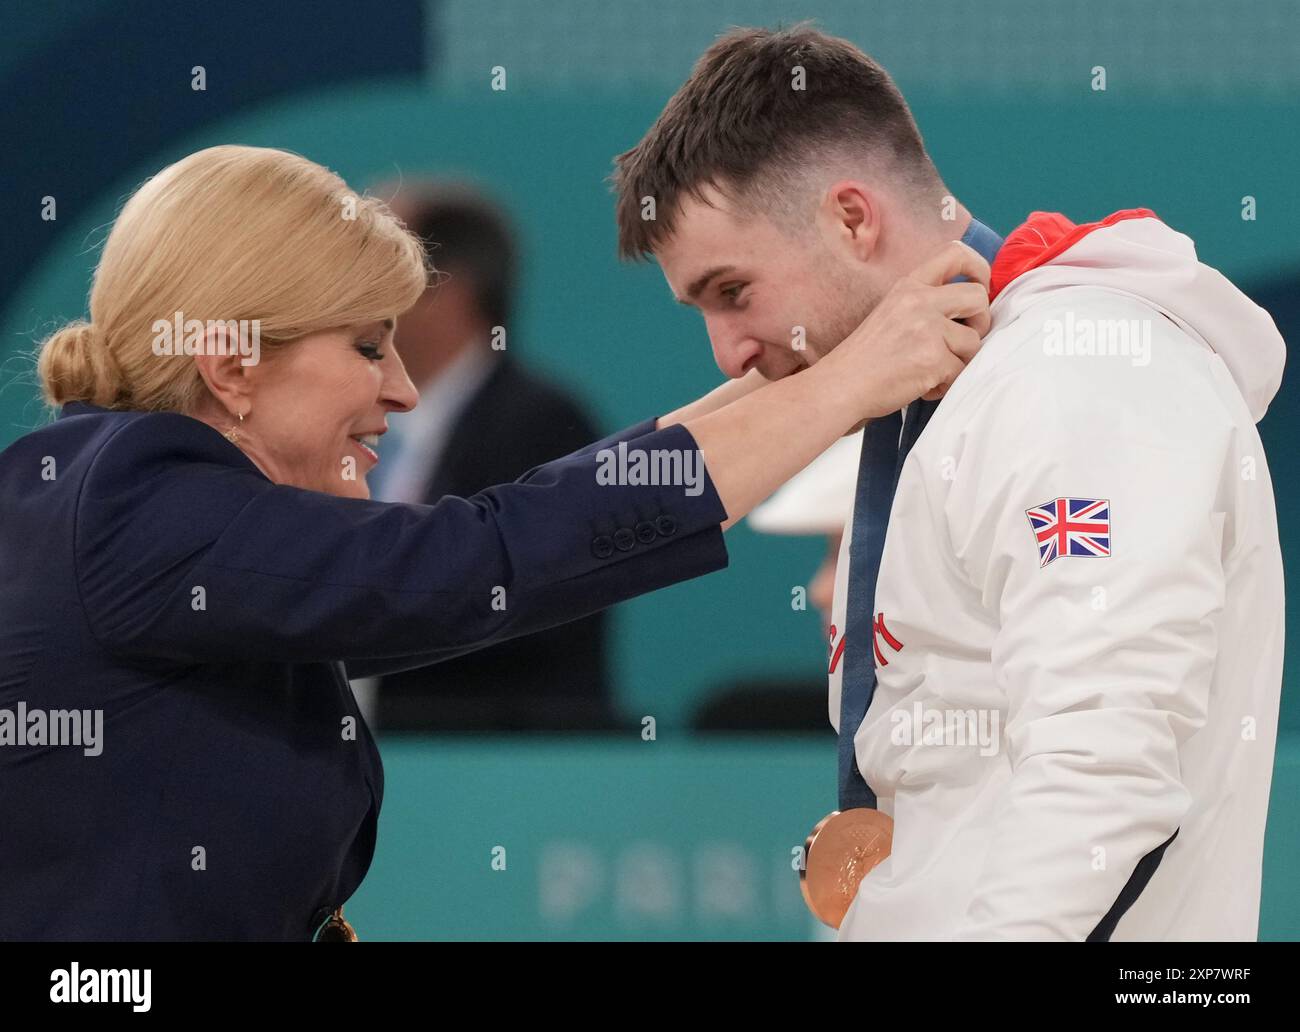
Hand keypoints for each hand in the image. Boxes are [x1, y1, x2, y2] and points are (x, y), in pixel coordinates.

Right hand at [836, 239, 992, 421]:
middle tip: (963, 341)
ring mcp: (927, 329)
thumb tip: (970, 309)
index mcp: (909, 286)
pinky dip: (946, 385)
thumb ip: (925, 304)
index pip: (955, 253)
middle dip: (981, 322)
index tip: (981, 286)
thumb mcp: (891, 312)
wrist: (841, 385)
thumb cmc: (865, 356)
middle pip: (978, 297)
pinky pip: (961, 371)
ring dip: (960, 361)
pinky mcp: (933, 359)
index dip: (979, 267)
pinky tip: (924, 386)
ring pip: (974, 341)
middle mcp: (919, 301)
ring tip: (933, 371)